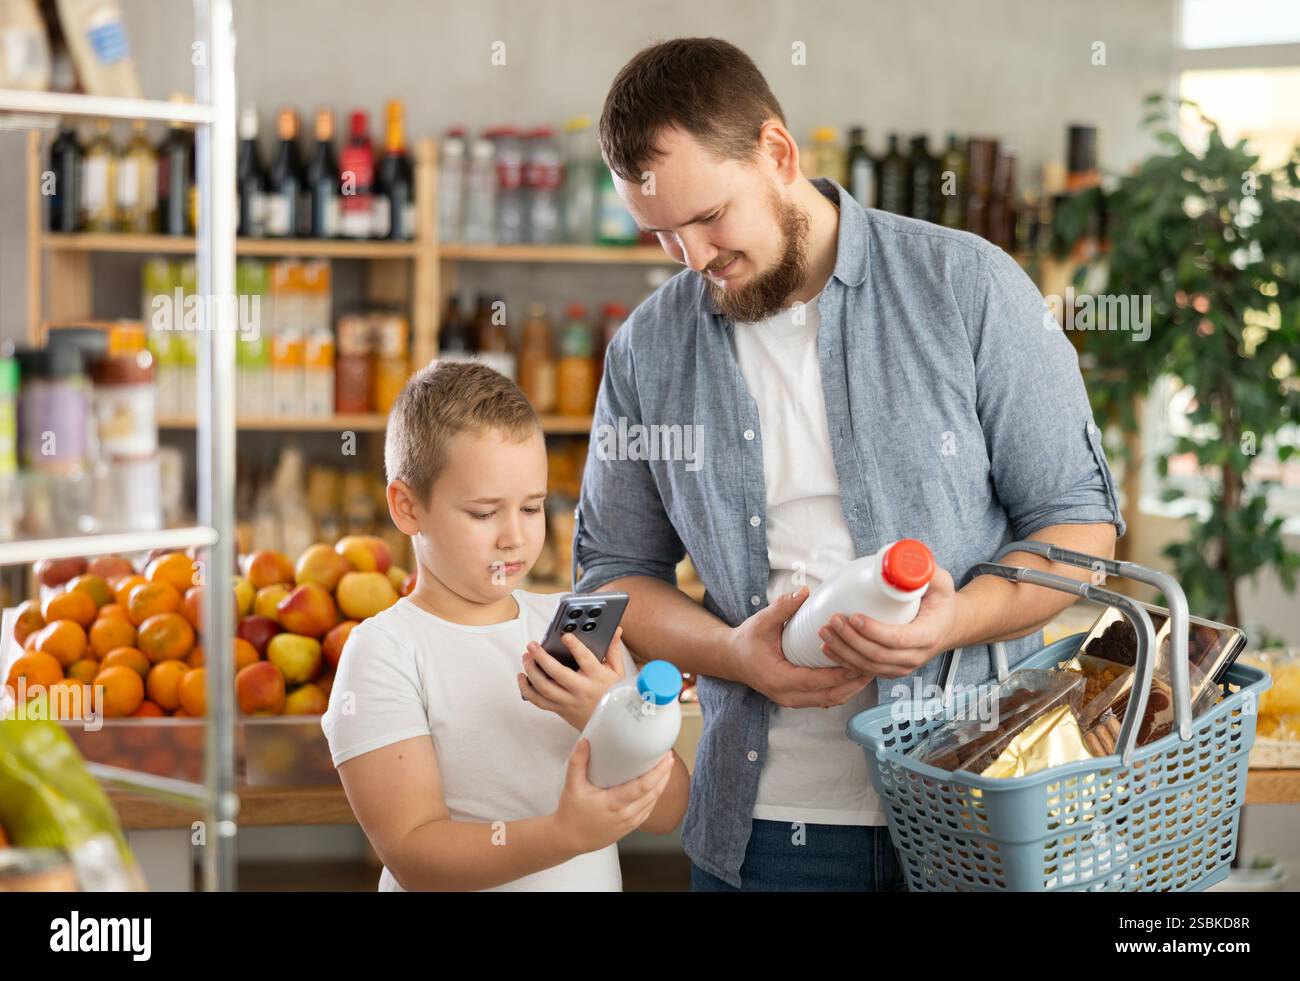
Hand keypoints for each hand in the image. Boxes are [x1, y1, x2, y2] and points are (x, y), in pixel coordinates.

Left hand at [519, 626, 627, 730]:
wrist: (610, 726)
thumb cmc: (613, 696)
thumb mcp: (618, 672)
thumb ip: (613, 650)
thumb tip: (615, 631)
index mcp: (597, 678)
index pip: (586, 660)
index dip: (575, 646)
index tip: (565, 636)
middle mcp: (581, 690)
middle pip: (558, 674)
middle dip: (542, 658)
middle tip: (533, 646)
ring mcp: (568, 702)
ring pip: (544, 688)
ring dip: (532, 671)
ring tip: (526, 658)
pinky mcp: (559, 710)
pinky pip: (539, 701)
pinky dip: (527, 690)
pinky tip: (522, 677)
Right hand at [551, 739, 673, 853]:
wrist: (569, 839)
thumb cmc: (571, 813)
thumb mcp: (572, 786)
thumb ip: (577, 762)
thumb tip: (585, 741)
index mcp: (614, 803)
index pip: (643, 787)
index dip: (658, 772)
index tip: (666, 758)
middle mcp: (626, 815)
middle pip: (654, 793)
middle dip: (664, 774)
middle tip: (669, 757)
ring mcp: (630, 823)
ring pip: (653, 802)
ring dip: (662, 785)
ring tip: (665, 768)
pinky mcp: (630, 827)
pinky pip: (648, 810)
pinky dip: (655, 797)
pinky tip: (656, 787)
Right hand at [726, 587, 873, 708]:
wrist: (732, 659)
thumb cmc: (747, 641)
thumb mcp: (762, 622)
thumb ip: (783, 607)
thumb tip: (804, 592)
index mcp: (779, 679)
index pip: (819, 681)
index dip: (843, 672)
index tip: (862, 659)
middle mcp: (788, 695)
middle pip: (831, 695)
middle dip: (855, 681)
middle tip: (876, 663)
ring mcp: (793, 700)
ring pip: (831, 699)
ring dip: (852, 686)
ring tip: (871, 668)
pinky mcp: (798, 698)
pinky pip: (825, 697)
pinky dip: (842, 688)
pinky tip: (855, 673)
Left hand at [817, 566, 960, 678]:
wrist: (946, 626)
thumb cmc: (940, 602)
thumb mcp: (941, 583)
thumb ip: (926, 570)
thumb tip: (905, 557)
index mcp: (928, 635)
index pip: (898, 639)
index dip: (874, 630)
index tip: (854, 616)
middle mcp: (915, 656)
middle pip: (878, 655)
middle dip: (850, 639)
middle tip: (832, 620)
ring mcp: (902, 667)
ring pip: (868, 666)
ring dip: (843, 650)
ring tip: (824, 632)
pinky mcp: (890, 670)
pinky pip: (865, 670)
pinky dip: (844, 660)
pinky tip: (828, 648)